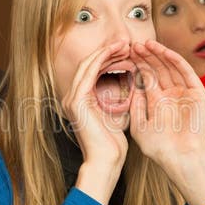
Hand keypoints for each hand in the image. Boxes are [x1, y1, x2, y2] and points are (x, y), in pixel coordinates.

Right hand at [62, 40, 129, 203]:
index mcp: (79, 101)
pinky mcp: (78, 100)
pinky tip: (116, 54)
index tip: (125, 52)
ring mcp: (72, 98)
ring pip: (88, 65)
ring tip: (123, 45)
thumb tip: (132, 80)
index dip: (107, 59)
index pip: (92, 72)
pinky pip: (90, 72)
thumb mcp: (117, 113)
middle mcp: (72, 97)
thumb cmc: (113, 143)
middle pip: (89, 65)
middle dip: (107, 52)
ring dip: (106, 52)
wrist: (105, 161)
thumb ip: (119, 96)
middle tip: (125, 43)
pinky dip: (103, 60)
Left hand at [129, 40, 204, 204]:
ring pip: (171, 67)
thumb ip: (135, 105)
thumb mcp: (139, 126)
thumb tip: (131, 86)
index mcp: (158, 101)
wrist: (180, 159)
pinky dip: (175, 60)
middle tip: (133, 45)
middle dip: (145, 56)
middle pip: (157, 69)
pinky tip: (163, 52)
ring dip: (159, 54)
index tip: (124, 54)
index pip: (147, 77)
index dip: (137, 65)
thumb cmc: (160, 148)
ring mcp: (185, 92)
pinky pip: (186, 72)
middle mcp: (172, 94)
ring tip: (146, 44)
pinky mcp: (197, 92)